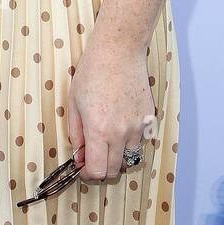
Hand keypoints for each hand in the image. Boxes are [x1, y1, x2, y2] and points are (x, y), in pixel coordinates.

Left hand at [67, 35, 154, 182]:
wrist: (119, 51)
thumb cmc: (93, 71)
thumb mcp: (74, 102)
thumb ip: (76, 133)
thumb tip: (79, 154)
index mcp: (99, 129)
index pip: (97, 170)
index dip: (88, 174)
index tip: (83, 168)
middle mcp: (121, 133)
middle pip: (115, 170)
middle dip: (102, 168)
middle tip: (93, 156)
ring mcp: (138, 127)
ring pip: (130, 158)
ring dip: (118, 156)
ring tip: (107, 138)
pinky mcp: (149, 119)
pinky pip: (140, 142)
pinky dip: (130, 142)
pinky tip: (121, 125)